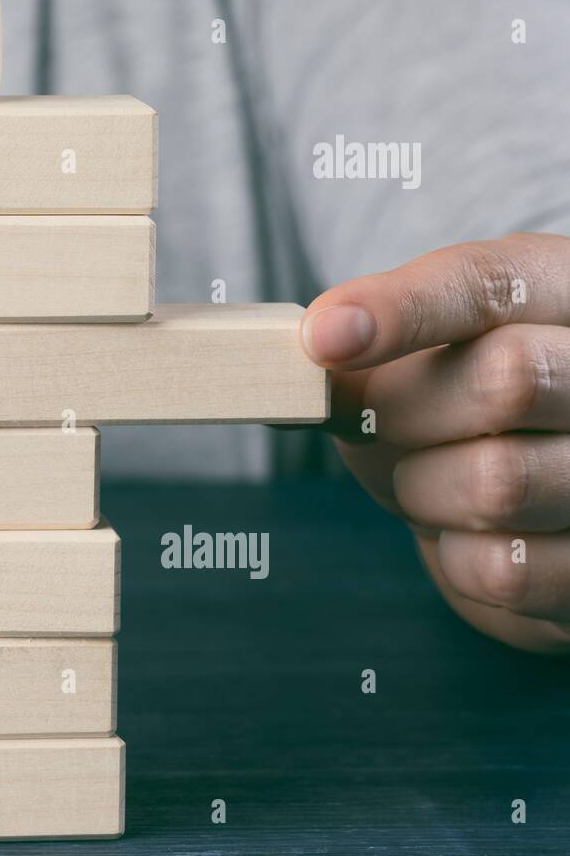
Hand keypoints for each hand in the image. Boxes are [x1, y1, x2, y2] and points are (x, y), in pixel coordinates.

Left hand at [302, 233, 569, 653]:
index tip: (322, 338)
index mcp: (563, 288)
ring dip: (423, 489)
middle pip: (504, 381)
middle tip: (372, 424)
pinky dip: (456, 557)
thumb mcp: (421, 350)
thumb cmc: (461, 399)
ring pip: (498, 482)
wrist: (528, 487)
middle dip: (404, 413)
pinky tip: (468, 531)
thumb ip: (368, 344)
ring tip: (430, 476)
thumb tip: (311, 354)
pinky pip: (502, 570)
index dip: (400, 311)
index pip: (486, 285)